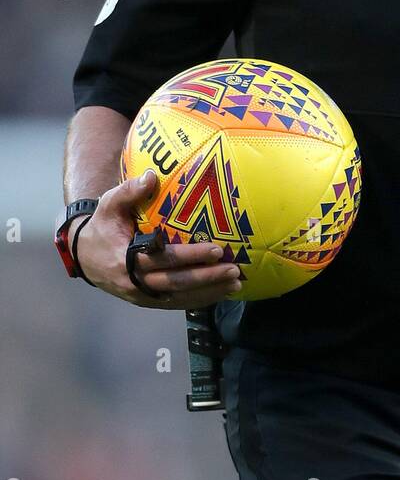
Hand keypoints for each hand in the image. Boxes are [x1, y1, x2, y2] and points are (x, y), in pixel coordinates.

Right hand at [74, 169, 242, 309]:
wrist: (83, 255)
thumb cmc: (103, 226)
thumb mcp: (109, 205)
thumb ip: (129, 190)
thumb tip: (152, 176)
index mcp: (125, 258)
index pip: (163, 259)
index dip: (190, 256)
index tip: (215, 249)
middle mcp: (134, 281)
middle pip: (175, 282)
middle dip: (207, 278)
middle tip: (234, 269)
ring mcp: (141, 295)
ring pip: (179, 297)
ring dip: (209, 292)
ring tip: (236, 284)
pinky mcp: (147, 301)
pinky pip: (175, 303)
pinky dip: (199, 300)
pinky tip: (220, 293)